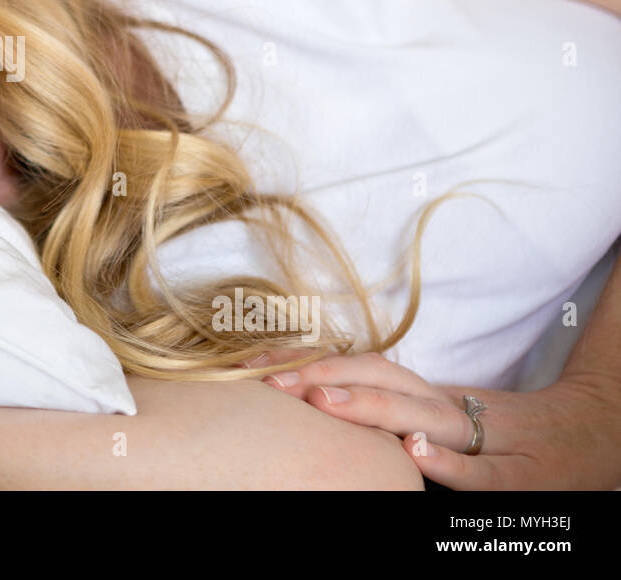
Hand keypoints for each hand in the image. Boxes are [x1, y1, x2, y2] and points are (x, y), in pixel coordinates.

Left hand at [258, 350, 620, 488]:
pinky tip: (414, 455)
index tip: (253, 365)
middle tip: (274, 382)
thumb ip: (377, 410)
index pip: (358, 366)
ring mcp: (478, 436)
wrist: (583, 439)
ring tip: (323, 403)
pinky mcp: (514, 475)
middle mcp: (442, 405)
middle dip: (325, 377)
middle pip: (382, 379)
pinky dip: (446, 463)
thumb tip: (300, 400)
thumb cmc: (491, 437)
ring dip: (372, 406)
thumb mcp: (424, 420)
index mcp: (419, 392)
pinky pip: (478, 470)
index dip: (308, 362)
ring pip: (422, 413)